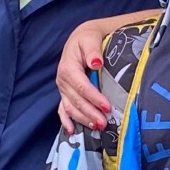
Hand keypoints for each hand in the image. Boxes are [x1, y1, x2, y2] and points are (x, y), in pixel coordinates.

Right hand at [57, 15, 133, 130]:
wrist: (82, 38)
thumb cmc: (88, 38)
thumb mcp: (90, 38)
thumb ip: (93, 50)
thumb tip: (96, 62)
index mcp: (68, 66)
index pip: (81, 85)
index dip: (94, 98)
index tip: (107, 107)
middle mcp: (63, 80)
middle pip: (76, 100)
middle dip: (90, 113)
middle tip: (104, 122)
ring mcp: (63, 89)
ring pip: (71, 107)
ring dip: (83, 119)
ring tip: (97, 126)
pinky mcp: (65, 94)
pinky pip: (63, 109)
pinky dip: (66, 121)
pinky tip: (72, 131)